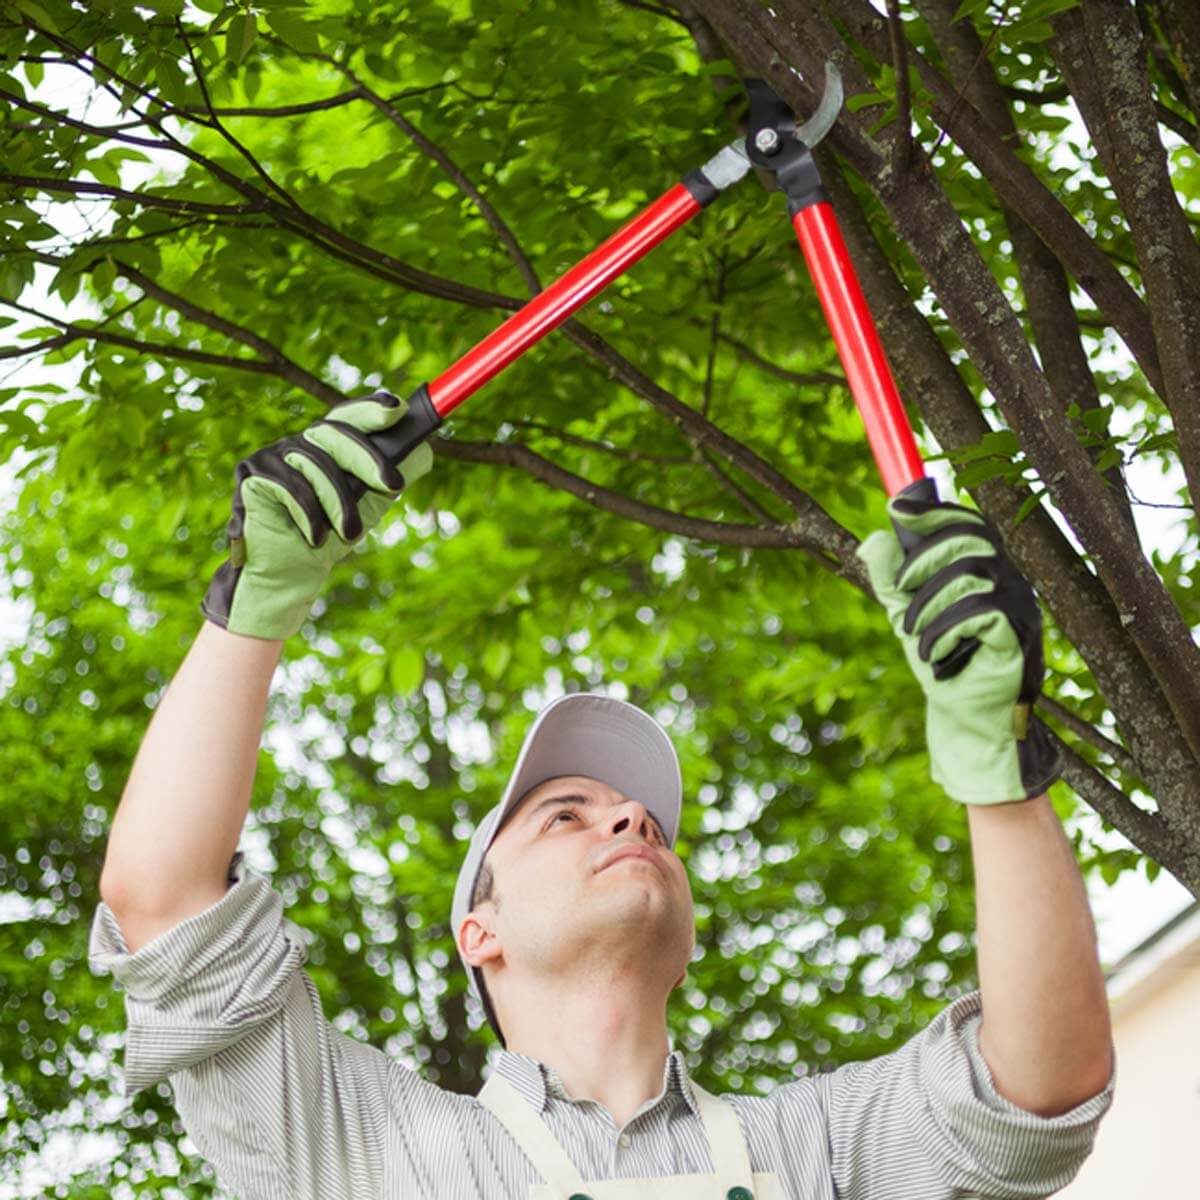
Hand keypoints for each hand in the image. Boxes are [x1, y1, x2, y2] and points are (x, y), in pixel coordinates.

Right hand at [201, 391, 433, 639]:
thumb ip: (392, 476)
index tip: (398, 408)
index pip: (350, 416)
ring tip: (349, 534)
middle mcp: (299, 443)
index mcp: (327, 445)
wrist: (293, 574)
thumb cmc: (331, 536)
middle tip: (393, 485)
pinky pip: (289, 484)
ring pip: (316, 463)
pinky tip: (314, 536)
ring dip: (338, 503)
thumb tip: (425, 450)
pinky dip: (308, 514)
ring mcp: (273, 455)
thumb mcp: (370, 504)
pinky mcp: (251, 473)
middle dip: (368, 459)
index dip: (371, 408)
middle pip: (335, 432)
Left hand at [856, 494, 1060, 804]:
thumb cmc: (941, 663)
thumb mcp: (905, 616)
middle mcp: (1009, 581)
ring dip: (928, 604)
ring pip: (970, 574)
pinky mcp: (1020, 635)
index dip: (934, 512)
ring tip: (914, 636)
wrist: (964, 718)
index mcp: (984, 571)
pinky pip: (981, 611)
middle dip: (923, 561)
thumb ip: (891, 579)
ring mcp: (1020, 607)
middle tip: (900, 592)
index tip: (897, 510)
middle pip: (968, 539)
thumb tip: (874, 538)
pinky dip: (945, 630)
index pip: (967, 524)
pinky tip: (934, 653)